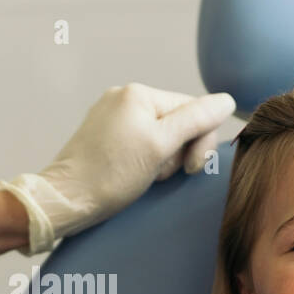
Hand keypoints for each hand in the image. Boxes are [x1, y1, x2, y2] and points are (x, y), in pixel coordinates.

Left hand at [0, 84, 236, 251]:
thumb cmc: (111, 175)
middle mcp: (123, 97)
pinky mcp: (102, 136)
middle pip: (176, 122)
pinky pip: (138, 143)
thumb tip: (227, 101)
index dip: (200, 141)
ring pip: (159, 136)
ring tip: (143, 176)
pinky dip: (144, 161)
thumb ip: (197, 121)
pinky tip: (132, 176)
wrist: (65, 199)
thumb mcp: (161, 147)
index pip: (192, 109)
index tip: (190, 169)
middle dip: (177, 151)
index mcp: (139, 93)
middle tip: (160, 174)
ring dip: (161, 159)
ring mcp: (110, 116)